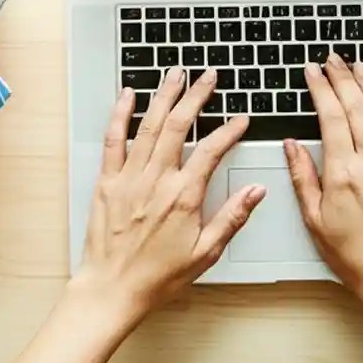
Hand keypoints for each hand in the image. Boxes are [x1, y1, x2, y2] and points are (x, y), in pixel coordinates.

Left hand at [4, 68, 265, 362]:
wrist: (113, 289)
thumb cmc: (157, 277)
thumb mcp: (205, 253)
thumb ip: (232, 217)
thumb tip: (256, 192)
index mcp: (183, 197)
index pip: (211, 151)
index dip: (229, 131)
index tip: (240, 119)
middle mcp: (156, 181)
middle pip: (178, 126)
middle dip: (196, 96)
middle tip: (208, 77)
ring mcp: (129, 178)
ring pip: (148, 126)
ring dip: (163, 96)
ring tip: (175, 74)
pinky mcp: (107, 182)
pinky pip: (112, 140)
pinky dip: (119, 114)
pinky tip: (127, 95)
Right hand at [284, 54, 362, 323]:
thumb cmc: (354, 254)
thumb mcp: (314, 218)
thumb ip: (302, 177)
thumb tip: (292, 145)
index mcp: (343, 173)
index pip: (330, 116)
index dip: (320, 88)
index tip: (312, 72)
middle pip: (357, 106)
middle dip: (342, 77)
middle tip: (331, 60)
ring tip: (358, 66)